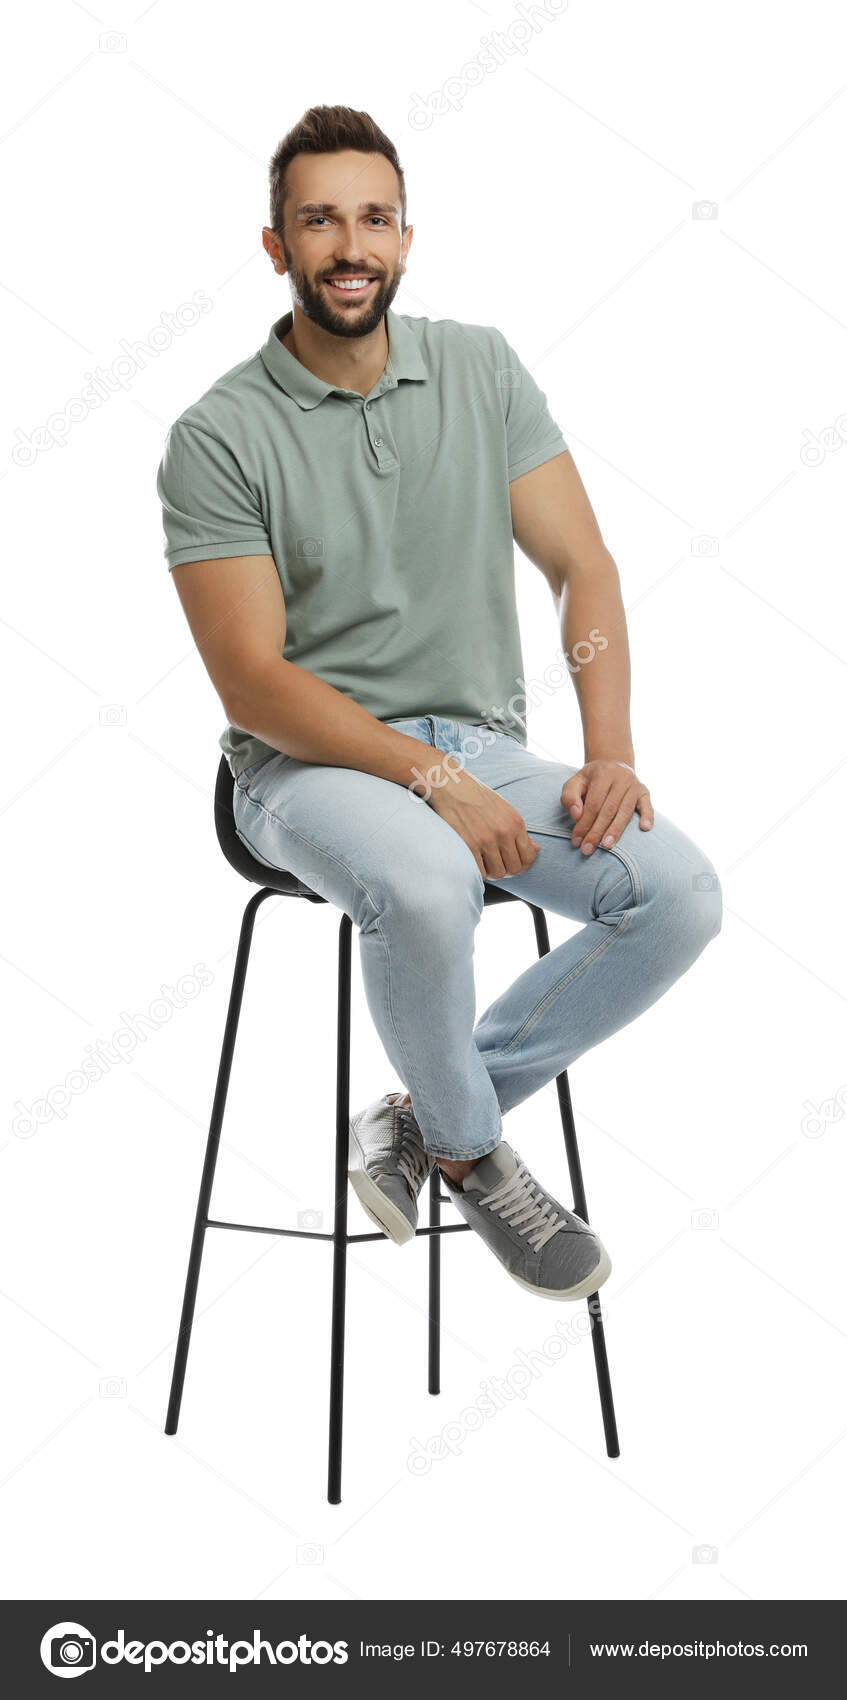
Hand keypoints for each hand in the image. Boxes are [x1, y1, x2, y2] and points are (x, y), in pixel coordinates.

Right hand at [424, 762, 540, 879]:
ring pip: (498, 873)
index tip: (515, 864)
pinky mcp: (468, 845)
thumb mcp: (505, 810)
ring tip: (486, 863)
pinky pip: (480, 872)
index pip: (529, 856)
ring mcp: (486, 840)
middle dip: (508, 870)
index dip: (524, 866)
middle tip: (498, 865)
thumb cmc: (477, 797)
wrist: (451, 786)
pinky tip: (475, 862)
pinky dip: (479, 871)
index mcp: (515, 822)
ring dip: (493, 872)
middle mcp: (503, 832)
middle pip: (514, 868)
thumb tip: (537, 849)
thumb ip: (520, 832)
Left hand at [561, 759, 652, 854]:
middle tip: (587, 849)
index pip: (593, 803)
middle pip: (609, 809)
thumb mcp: (575, 783)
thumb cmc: (590, 780)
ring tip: (607, 846)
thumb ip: (570, 797)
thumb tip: (577, 815)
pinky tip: (645, 828)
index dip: (584, 823)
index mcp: (602, 773)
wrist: (612, 764)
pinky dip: (648, 816)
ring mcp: (634, 784)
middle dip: (597, 832)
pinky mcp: (644, 791)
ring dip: (616, 830)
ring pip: (625, 811)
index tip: (576, 841)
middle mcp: (621, 777)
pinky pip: (647, 805)